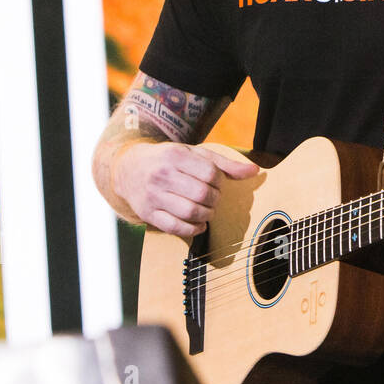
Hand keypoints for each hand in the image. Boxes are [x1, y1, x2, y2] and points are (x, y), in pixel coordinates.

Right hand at [113, 142, 258, 237]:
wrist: (128, 168)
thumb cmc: (169, 160)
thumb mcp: (194, 154)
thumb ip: (225, 164)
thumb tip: (255, 170)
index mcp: (175, 156)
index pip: (211, 173)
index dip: (220, 182)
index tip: (216, 183)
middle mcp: (162, 176)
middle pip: (202, 194)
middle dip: (215, 199)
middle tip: (213, 198)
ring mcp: (152, 196)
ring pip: (190, 212)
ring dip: (207, 215)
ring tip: (206, 210)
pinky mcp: (147, 214)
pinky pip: (175, 228)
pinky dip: (193, 229)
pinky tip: (199, 223)